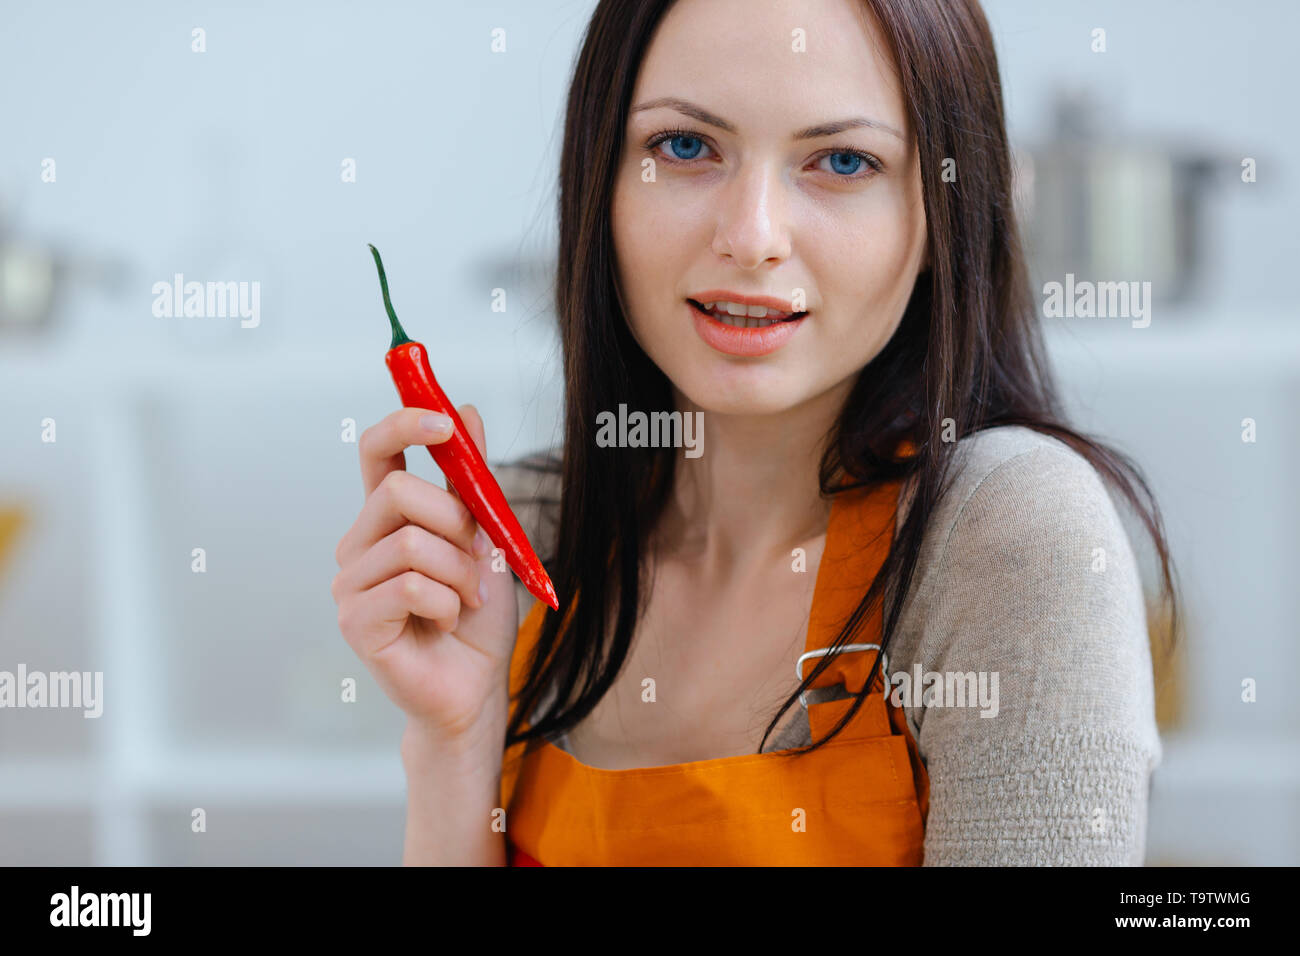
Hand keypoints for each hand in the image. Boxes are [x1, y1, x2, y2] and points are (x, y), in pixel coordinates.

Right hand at [332, 404, 520, 741]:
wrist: (476, 685)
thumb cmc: (477, 616)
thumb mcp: (486, 539)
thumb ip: (472, 482)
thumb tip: (467, 412)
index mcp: (387, 518)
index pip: (377, 451)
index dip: (404, 425)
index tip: (443, 422)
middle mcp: (359, 544)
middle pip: (399, 492)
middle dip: (455, 522)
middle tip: (476, 561)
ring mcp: (350, 583)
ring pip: (412, 543)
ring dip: (460, 572)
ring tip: (465, 600)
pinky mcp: (354, 620)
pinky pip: (411, 586)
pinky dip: (447, 604)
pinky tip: (446, 622)